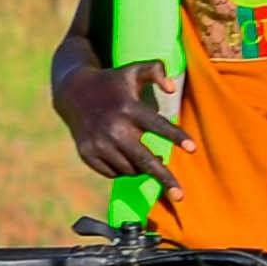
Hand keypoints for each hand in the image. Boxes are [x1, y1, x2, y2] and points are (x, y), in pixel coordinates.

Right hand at [52, 59, 191, 194]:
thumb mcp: (133, 69)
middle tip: (180, 196)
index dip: (177, 137)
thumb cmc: (112, 82)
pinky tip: (124, 157)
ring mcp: (99, 143)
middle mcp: (114, 128)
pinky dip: (123, 169)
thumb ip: (156, 70)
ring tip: (146, 157)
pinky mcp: (87, 154)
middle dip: (165, 179)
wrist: (73, 93)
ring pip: (130, 169)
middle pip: (145, 160)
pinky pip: (113, 173)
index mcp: (128, 108)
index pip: (158, 125)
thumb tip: (171, 89)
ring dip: (142, 168)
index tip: (193, 149)